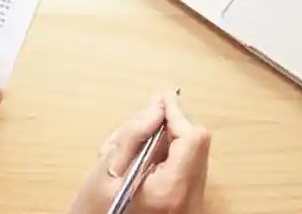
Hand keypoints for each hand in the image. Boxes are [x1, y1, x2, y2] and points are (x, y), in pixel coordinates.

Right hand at [68, 92, 210, 213]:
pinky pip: (188, 171)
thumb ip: (132, 135)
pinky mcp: (188, 208)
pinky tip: (144, 164)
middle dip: (172, 127)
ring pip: (193, 156)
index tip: (162, 99)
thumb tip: (156, 108)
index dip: (177, 114)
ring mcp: (192, 206)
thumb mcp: (105, 173)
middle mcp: (189, 201)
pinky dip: (170, 159)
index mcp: (170, 191)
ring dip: (170, 142)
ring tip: (135, 148)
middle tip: (144, 122)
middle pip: (197, 146)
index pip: (192, 139)